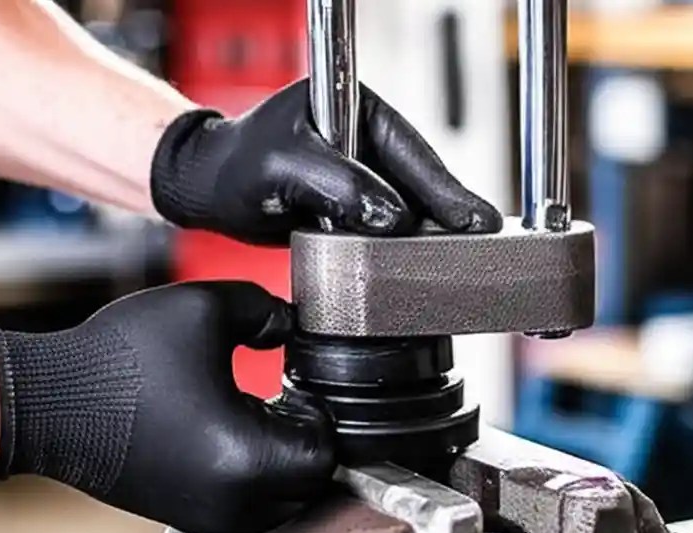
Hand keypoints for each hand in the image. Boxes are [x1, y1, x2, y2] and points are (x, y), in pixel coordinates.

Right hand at [0, 282, 335, 532]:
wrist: (45, 401)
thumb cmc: (114, 362)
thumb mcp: (205, 308)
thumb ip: (268, 309)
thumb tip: (292, 324)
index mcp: (247, 460)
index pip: (328, 450)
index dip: (323, 409)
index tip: (300, 381)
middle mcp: (233, 505)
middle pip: (312, 481)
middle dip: (306, 435)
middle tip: (285, 394)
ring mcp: (209, 519)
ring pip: (282, 499)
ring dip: (282, 457)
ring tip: (256, 410)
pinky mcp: (188, 518)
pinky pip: (247, 504)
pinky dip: (250, 471)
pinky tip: (226, 428)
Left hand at [150, 79, 503, 244]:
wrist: (208, 190)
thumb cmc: (234, 164)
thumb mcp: (284, 168)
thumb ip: (339, 186)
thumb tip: (391, 216)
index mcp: (355, 109)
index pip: (411, 149)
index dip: (443, 185)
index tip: (470, 217)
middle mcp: (365, 139)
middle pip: (421, 179)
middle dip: (450, 211)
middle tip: (483, 238)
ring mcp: (362, 173)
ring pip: (409, 205)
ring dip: (431, 232)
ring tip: (465, 257)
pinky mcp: (353, 205)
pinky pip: (388, 225)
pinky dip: (406, 245)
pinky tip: (425, 263)